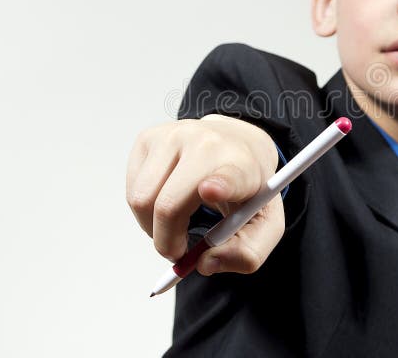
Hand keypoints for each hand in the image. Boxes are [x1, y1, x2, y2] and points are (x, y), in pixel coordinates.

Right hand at [126, 114, 283, 275]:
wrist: (237, 143)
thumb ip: (246, 254)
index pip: (230, 176)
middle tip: (177, 251)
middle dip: (167, 241)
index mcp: (242, 167)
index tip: (211, 191)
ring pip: (141, 200)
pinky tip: (168, 198)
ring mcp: (173, 136)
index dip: (219, 186)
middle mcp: (206, 145)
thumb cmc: (248, 187)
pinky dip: (144, 209)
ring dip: (152, 226)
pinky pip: (132, 190)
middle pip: (169, 204)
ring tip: (176, 222)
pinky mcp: (148, 138)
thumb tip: (204, 262)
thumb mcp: (265, 225)